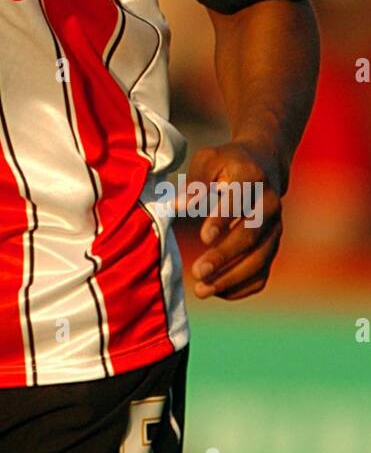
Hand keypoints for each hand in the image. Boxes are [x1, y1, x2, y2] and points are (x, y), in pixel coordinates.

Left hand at [186, 141, 282, 300]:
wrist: (265, 163)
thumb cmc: (227, 162)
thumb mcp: (209, 160)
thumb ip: (195, 183)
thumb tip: (177, 207)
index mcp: (252, 178)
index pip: (238, 201)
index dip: (222, 220)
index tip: (204, 237)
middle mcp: (269, 204)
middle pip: (250, 235)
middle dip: (225, 256)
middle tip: (197, 272)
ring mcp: (275, 228)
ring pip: (259, 259)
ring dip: (231, 278)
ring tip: (201, 290)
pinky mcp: (272, 245)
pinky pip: (262, 273)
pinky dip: (242, 287)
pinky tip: (218, 292)